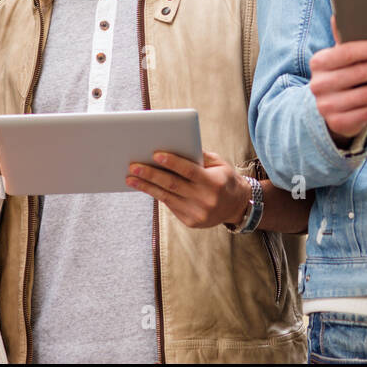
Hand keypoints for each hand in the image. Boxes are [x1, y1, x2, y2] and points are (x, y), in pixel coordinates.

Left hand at [125, 150, 249, 228]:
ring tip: (130, 178)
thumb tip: (174, 146)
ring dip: (146, 187)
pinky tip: (144, 186)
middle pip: (173, 185)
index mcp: (214, 182)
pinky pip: (170, 205)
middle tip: (133, 166)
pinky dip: (156, 194)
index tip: (155, 153)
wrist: (236, 206)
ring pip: (167, 197)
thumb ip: (198, 156)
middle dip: (151, 174)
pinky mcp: (190, 221)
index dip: (172, 162)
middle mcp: (205, 199)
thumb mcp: (218, 164)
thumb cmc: (224, 178)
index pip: (189, 171)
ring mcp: (197, 213)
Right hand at [310, 16, 366, 144]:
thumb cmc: (345, 74)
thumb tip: (341, 13)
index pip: (345, 53)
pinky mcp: (338, 122)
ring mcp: (327, 106)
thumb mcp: (341, 57)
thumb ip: (345, 38)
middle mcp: (319, 84)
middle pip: (359, 74)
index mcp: (319, 62)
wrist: (333, 108)